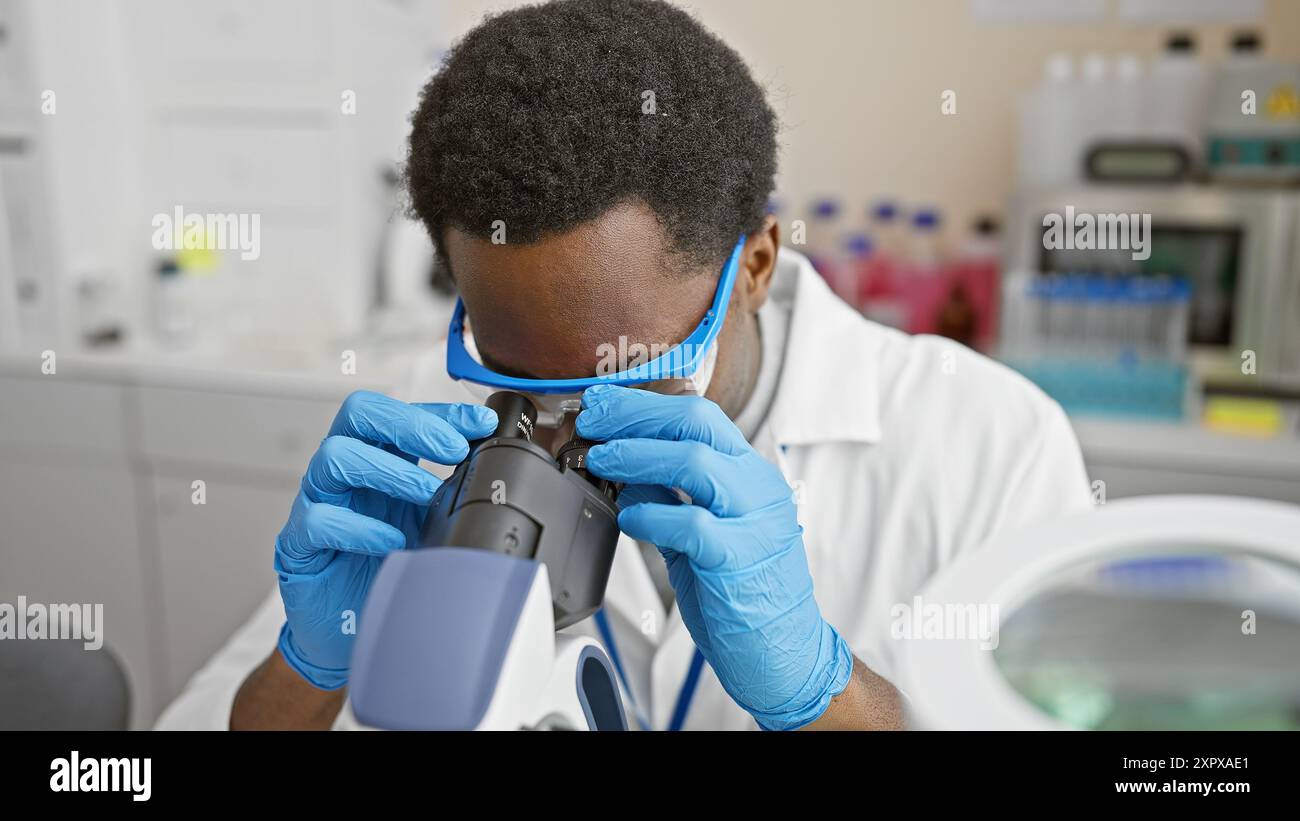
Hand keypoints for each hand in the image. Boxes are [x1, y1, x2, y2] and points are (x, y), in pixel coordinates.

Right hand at [274, 390, 496, 689]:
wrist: (349, 625)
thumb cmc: (386, 564)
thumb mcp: (430, 521)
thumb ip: (453, 491)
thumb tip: (499, 467)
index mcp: (376, 458)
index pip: (399, 412)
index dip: (441, 412)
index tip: (482, 422)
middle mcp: (343, 472)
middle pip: (358, 413)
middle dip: (411, 424)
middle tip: (453, 450)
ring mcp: (317, 503)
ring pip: (335, 456)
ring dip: (390, 470)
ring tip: (427, 494)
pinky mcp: (299, 545)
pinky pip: (318, 520)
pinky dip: (360, 527)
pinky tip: (391, 541)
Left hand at [578, 384, 852, 729]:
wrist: (785, 654)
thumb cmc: (743, 595)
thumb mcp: (700, 534)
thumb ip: (669, 498)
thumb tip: (625, 468)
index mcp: (749, 474)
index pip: (699, 415)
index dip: (643, 404)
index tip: (601, 404)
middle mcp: (757, 488)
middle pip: (697, 423)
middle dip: (635, 415)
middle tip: (593, 422)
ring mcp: (754, 520)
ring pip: (695, 462)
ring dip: (638, 455)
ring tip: (601, 459)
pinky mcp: (741, 558)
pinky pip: (692, 524)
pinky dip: (653, 514)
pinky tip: (629, 517)